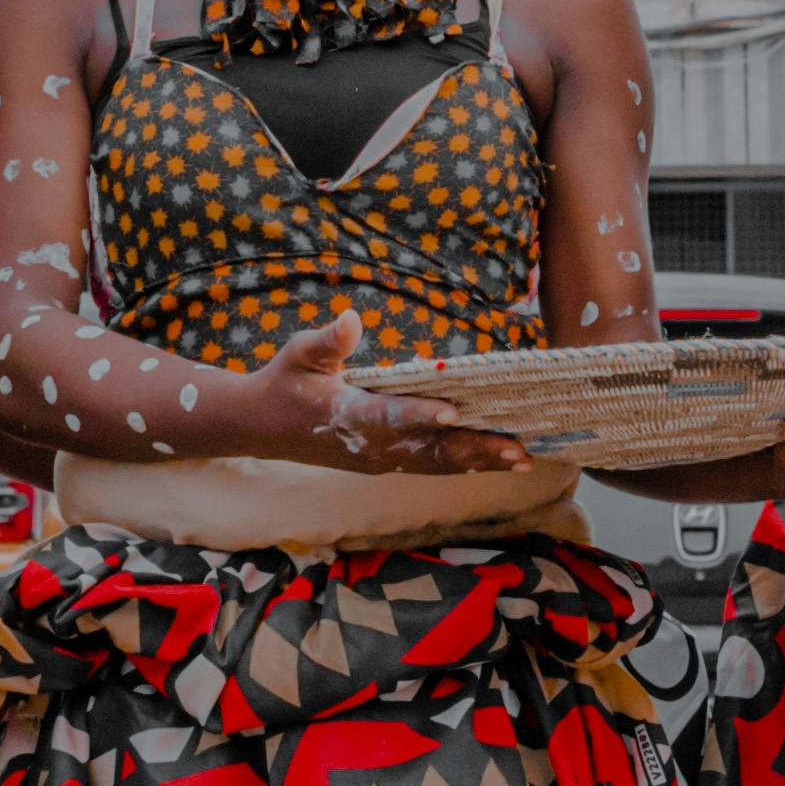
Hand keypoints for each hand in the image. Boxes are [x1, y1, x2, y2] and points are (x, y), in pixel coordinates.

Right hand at [246, 313, 533, 477]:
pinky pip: (431, 466)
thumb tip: (349, 319)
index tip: (454, 413)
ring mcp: (379, 460)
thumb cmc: (284, 381)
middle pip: (428, 451)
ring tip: (523, 459)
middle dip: (473, 450)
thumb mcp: (298, 354)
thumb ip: (326, 341)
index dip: (420, 415)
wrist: (262, 427)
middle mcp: (369, 446)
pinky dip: (466, 464)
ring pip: (436, 464)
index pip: (389, 416)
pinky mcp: (386, 463)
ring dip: (479, 461)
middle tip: (517, 449)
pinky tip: (498, 461)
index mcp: (347, 415)